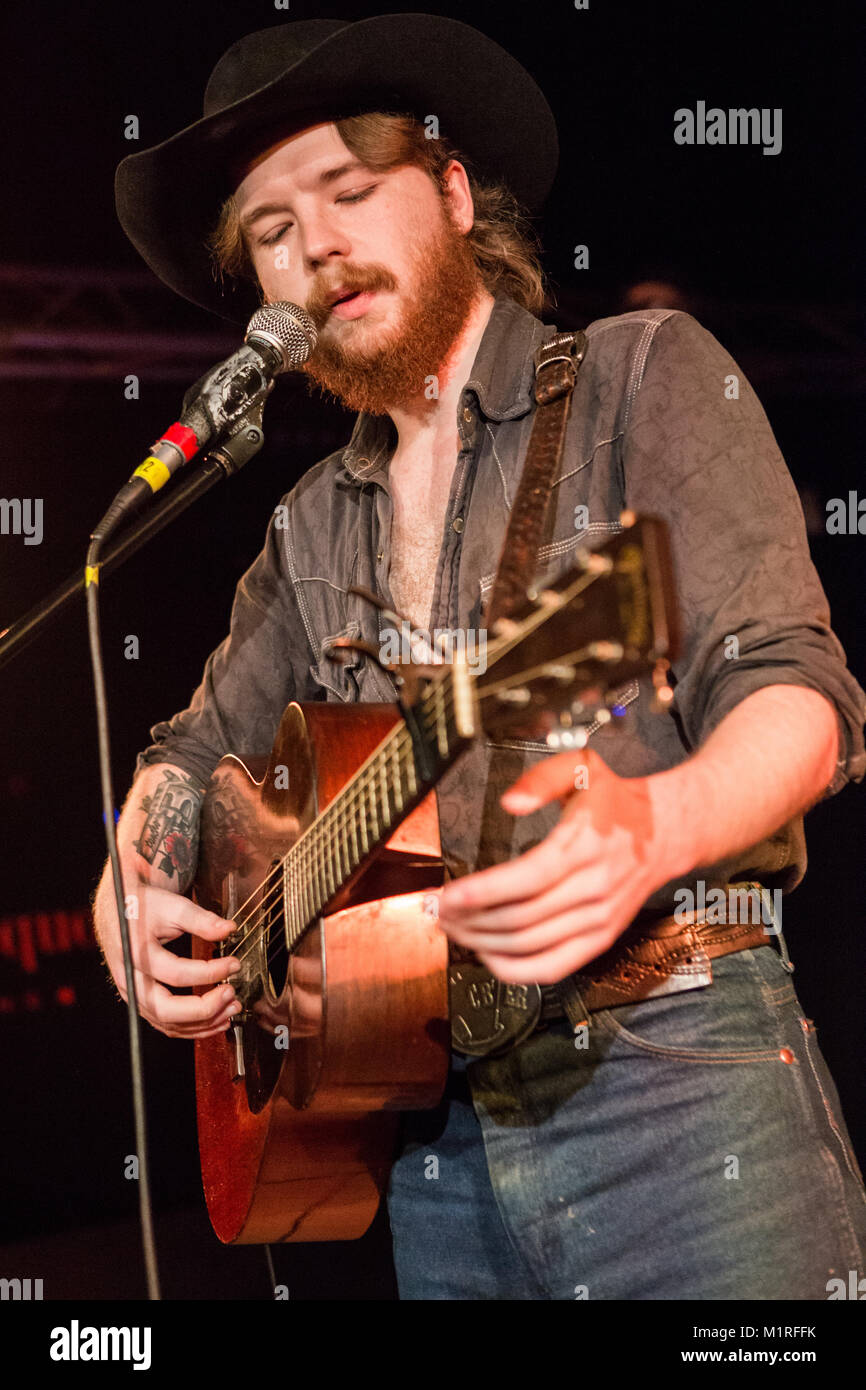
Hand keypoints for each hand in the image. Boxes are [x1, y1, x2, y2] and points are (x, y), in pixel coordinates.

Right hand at [94, 863, 241, 1038]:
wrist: (117, 910)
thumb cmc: (142, 906)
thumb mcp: (171, 905)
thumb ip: (200, 919)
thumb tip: (228, 929)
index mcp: (135, 953)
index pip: (176, 973)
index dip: (210, 972)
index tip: (234, 964)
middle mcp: (130, 979)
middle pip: (166, 1009)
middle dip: (204, 1009)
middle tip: (231, 995)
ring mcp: (132, 994)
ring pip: (166, 1023)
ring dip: (202, 1023)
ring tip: (231, 1009)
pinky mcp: (139, 1000)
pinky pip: (165, 1023)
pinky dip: (191, 1027)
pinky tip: (215, 1019)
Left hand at [437, 748, 674, 983]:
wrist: (665, 831)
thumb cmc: (615, 801)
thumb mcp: (581, 769)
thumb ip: (541, 779)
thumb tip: (510, 801)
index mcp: (584, 847)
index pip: (526, 879)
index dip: (482, 892)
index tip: (447, 894)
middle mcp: (593, 889)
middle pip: (521, 918)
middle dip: (471, 920)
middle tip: (439, 911)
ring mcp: (598, 919)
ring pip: (530, 946)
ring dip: (483, 943)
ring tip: (454, 929)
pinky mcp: (600, 939)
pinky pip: (552, 968)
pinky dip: (515, 970)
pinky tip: (487, 955)